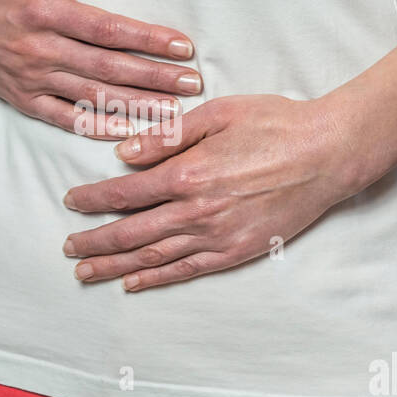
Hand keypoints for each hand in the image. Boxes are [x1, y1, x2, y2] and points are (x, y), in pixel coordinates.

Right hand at [0, 0, 202, 137]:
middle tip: (193, 83)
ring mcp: (31, 78)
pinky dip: (95, 126)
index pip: (107, 29)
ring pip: (93, 96)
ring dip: (135, 105)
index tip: (182, 46)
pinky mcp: (22, 98)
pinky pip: (64, 117)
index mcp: (44, 12)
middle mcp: (40, 49)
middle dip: (155, 77)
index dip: (147, 40)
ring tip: (174, 111)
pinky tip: (125, 130)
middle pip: (109, 67)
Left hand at [61, 94, 363, 289]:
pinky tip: (133, 282)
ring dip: (115, 266)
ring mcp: (217, 236)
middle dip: (94, 241)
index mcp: (187, 173)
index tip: (71, 202)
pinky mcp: (236, 251)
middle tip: (67, 247)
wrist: (328, 153)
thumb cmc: (275, 124)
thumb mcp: (216, 114)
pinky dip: (155, 278)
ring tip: (86, 272)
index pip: (124, 193)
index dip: (92, 200)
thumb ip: (166, 136)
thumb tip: (123, 155)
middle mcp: (196, 211)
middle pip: (130, 233)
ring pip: (152, 258)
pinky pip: (186, 270)